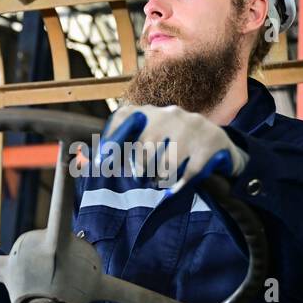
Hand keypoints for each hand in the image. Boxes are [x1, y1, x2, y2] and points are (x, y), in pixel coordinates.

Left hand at [101, 105, 248, 195]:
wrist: (218, 144)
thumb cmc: (175, 145)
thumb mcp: (152, 141)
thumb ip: (122, 149)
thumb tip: (83, 160)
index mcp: (152, 112)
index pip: (124, 116)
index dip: (111, 137)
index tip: (101, 161)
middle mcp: (170, 114)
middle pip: (145, 145)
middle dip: (142, 168)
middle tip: (145, 178)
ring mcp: (192, 127)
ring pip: (167, 162)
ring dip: (162, 177)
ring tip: (163, 180)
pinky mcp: (210, 143)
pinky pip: (188, 172)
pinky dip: (179, 184)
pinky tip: (175, 189)